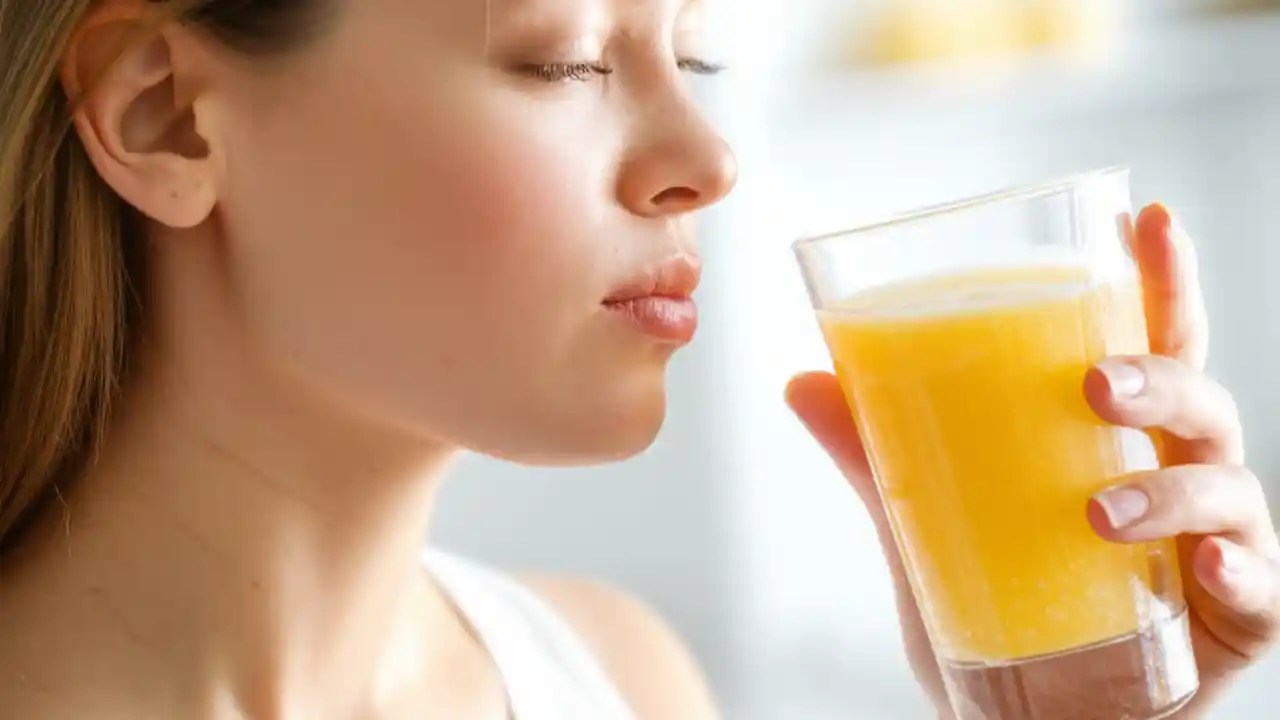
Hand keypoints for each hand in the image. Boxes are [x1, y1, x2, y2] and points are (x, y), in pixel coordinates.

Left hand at [787, 203, 1279, 717]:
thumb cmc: (991, 612)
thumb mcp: (923, 531)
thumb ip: (876, 459)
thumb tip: (802, 381)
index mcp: (1114, 440)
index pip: (1148, 344)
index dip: (1160, 280)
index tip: (1147, 217)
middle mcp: (1175, 478)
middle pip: (1196, 397)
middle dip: (1159, 375)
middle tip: (1094, 383)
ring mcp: (1214, 548)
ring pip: (1225, 484)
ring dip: (1170, 486)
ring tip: (1097, 509)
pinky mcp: (1233, 623)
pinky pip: (1260, 590)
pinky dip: (1239, 573)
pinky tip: (1206, 570)